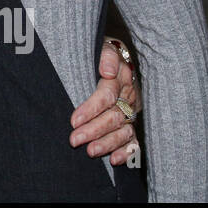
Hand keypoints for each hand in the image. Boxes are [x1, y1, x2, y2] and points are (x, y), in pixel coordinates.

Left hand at [69, 39, 141, 165]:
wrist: (117, 56)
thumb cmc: (101, 54)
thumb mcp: (103, 47)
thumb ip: (106, 56)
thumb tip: (106, 70)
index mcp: (121, 78)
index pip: (106, 96)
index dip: (90, 109)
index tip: (73, 120)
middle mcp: (128, 97)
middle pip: (114, 117)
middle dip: (94, 130)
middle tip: (75, 140)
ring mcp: (132, 112)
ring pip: (123, 131)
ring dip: (107, 143)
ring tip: (91, 151)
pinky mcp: (132, 124)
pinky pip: (134, 141)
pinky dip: (126, 152)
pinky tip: (115, 160)